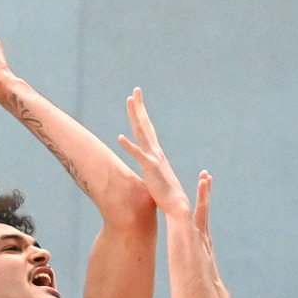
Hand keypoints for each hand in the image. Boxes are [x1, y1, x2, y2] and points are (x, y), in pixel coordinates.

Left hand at [116, 88, 195, 219]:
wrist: (177, 206)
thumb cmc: (166, 195)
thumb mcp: (155, 179)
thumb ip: (152, 171)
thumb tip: (149, 170)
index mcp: (156, 154)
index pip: (147, 131)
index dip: (141, 116)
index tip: (137, 103)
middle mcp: (155, 152)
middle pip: (145, 125)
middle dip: (140, 107)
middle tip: (136, 90)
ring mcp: (153, 158)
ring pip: (142, 133)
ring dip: (136, 116)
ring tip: (130, 101)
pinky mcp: (150, 168)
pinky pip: (138, 155)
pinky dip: (129, 146)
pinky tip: (119, 138)